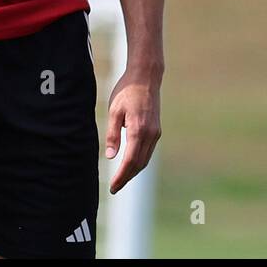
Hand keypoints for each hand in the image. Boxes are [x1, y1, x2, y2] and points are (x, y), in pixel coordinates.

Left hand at [105, 71, 160, 193]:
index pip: (129, 161)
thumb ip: (112, 135)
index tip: (112, 187)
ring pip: (145, 159)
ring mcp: (155, 132)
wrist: (146, 77)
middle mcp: (150, 134)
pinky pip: (148, 151)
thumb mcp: (114, 111)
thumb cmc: (127, 92)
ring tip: (121, 180)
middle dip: (127, 178)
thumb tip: (110, 156)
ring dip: (133, 172)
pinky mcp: (156, 130)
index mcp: (138, 130)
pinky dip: (139, 162)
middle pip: (139, 164)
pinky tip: (130, 164)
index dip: (121, 177)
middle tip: (114, 188)